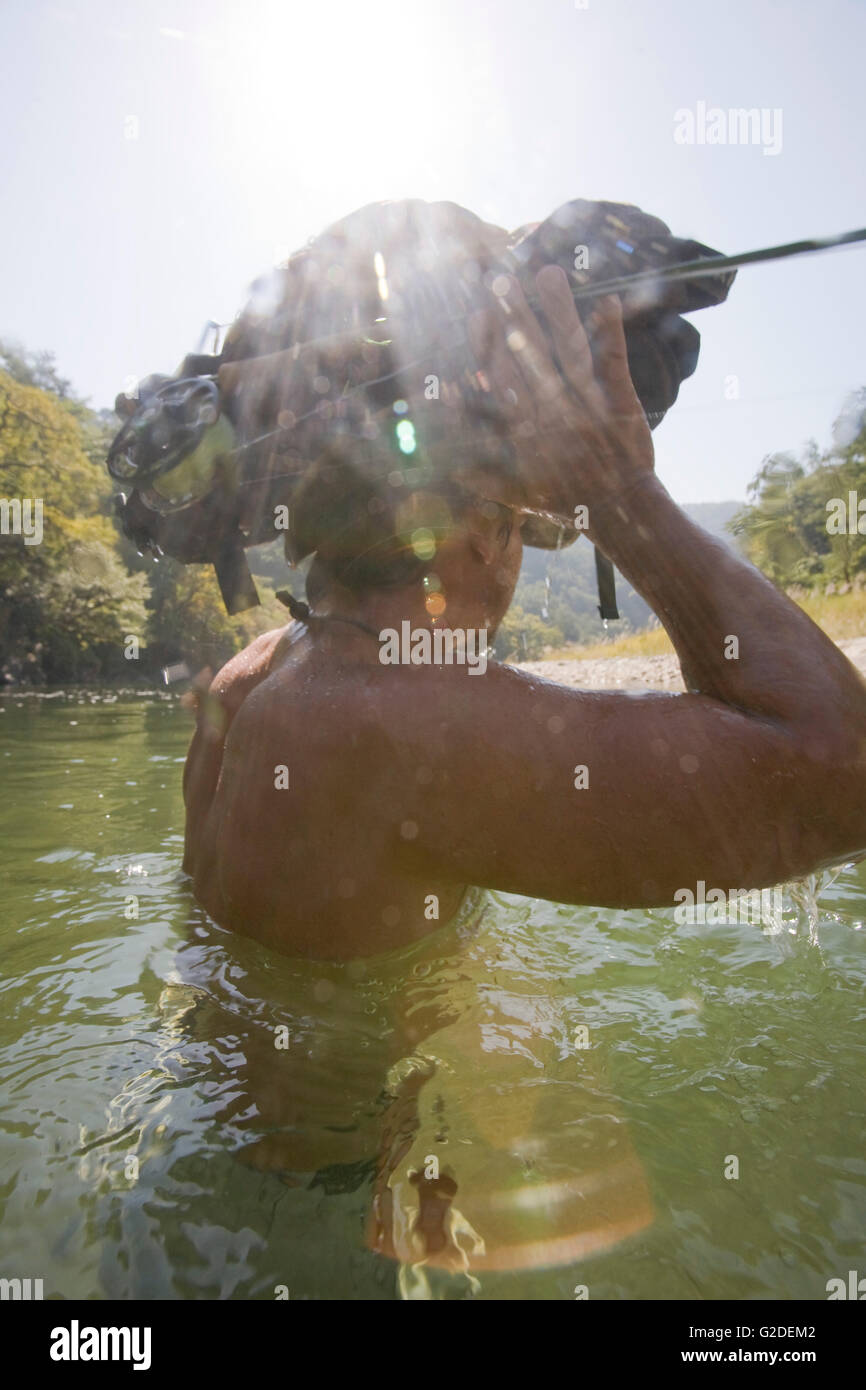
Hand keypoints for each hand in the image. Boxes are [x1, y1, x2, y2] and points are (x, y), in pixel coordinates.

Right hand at [467, 264, 654, 520]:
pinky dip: (611, 332)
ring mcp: (588, 403)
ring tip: (548, 273)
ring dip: (557, 310)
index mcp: (526, 429)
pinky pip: (613, 362)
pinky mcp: (620, 401)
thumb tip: (447, 467)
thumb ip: (482, 479)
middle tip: (500, 279)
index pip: (501, 380)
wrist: (620, 511)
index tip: (478, 316)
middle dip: (515, 316)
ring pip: (568, 350)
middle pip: (531, 355)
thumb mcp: (518, 496)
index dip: (489, 346)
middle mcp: (553, 410)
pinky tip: (607, 300)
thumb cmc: (566, 502)